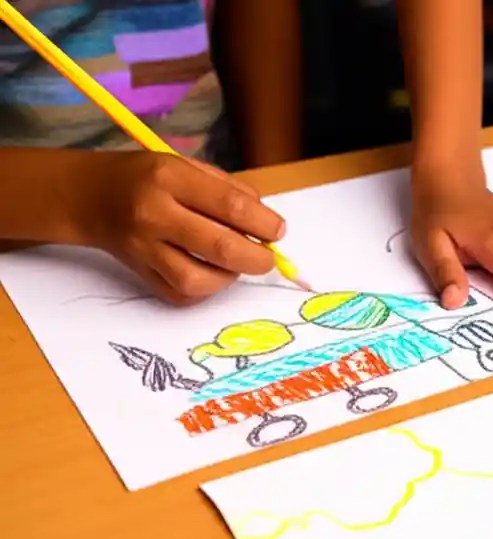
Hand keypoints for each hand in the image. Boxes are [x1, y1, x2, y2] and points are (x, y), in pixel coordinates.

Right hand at [71, 151, 285, 304]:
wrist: (90, 196)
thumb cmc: (148, 178)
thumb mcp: (186, 166)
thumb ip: (228, 189)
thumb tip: (266, 221)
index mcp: (170, 178)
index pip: (231, 206)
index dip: (264, 224)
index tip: (278, 230)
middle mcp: (154, 214)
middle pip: (220, 248)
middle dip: (256, 258)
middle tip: (266, 257)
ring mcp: (143, 248)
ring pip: (198, 280)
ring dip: (229, 278)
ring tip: (235, 264)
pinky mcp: (139, 273)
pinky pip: (180, 294)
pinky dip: (205, 290)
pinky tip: (210, 273)